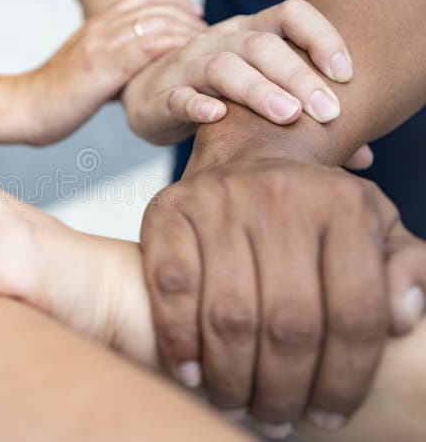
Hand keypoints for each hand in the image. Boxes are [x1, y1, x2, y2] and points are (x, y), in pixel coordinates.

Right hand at [14, 0, 206, 144]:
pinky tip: (191, 55)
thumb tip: (126, 73)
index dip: (171, 0)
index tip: (194, 10)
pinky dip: (174, 45)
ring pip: (155, 22)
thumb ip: (103, 63)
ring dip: (185, 29)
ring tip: (207, 42)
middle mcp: (99, 28)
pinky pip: (148, 46)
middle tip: (210, 28)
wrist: (23, 107)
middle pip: (154, 6)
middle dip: (186, 14)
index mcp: (94, 26)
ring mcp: (101, 44)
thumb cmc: (51, 97)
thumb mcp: (80, 71)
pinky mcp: (103, 66)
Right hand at [123, 0, 353, 145]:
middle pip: (260, 44)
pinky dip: (198, 104)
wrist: (145, 94)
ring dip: (258, 89)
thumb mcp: (259, 93)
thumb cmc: (214, 95)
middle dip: (298, 75)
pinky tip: (217, 117)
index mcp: (248, 32)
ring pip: (223, 66)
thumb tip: (362, 155)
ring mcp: (187, 67)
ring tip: (287, 116)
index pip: (288, 14)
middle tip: (328, 111)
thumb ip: (308, 116)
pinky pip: (179, 96)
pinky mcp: (161, 97)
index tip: (346, 73)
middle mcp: (219, 41)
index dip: (320, 36)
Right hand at [141, 149, 425, 435]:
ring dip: (231, 377)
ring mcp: (220, 200)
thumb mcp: (373, 228)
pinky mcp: (169, 208)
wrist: (245, 155)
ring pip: (229, 314)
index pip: (355, 313)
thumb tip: (405, 318)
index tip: (326, 415)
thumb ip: (403, 268)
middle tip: (273, 418)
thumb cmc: (311, 211)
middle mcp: (282, 195)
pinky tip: (190, 372)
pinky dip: (178, 340)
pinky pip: (172, 287)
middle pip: (288, 322)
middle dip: (282, 389)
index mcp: (345, 205)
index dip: (343, 380)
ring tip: (236, 404)